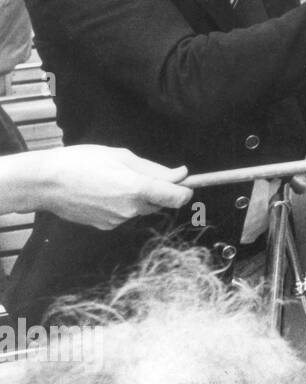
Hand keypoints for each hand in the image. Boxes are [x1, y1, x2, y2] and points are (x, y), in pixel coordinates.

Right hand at [27, 146, 192, 229]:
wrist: (44, 183)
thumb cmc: (80, 162)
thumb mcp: (121, 156)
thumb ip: (154, 169)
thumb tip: (181, 174)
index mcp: (137, 188)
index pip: (177, 198)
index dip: (184, 190)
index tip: (183, 182)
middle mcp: (130, 209)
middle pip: (159, 203)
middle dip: (156, 190)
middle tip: (134, 173)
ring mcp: (117, 221)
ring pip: (140, 208)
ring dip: (136, 197)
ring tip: (110, 180)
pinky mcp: (105, 227)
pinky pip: (123, 215)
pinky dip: (120, 204)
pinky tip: (101, 192)